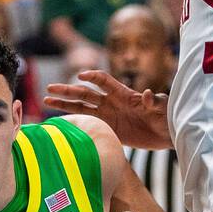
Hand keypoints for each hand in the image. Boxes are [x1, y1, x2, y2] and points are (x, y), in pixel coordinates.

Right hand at [44, 70, 171, 148]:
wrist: (166, 135)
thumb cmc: (166, 118)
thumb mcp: (162, 108)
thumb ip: (155, 101)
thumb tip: (148, 93)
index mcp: (123, 94)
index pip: (103, 81)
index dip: (92, 77)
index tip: (81, 76)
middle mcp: (112, 103)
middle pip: (85, 93)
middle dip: (68, 90)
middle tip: (50, 88)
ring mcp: (107, 115)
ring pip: (81, 106)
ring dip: (64, 102)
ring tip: (46, 99)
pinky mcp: (107, 129)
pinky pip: (86, 123)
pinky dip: (73, 121)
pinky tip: (58, 120)